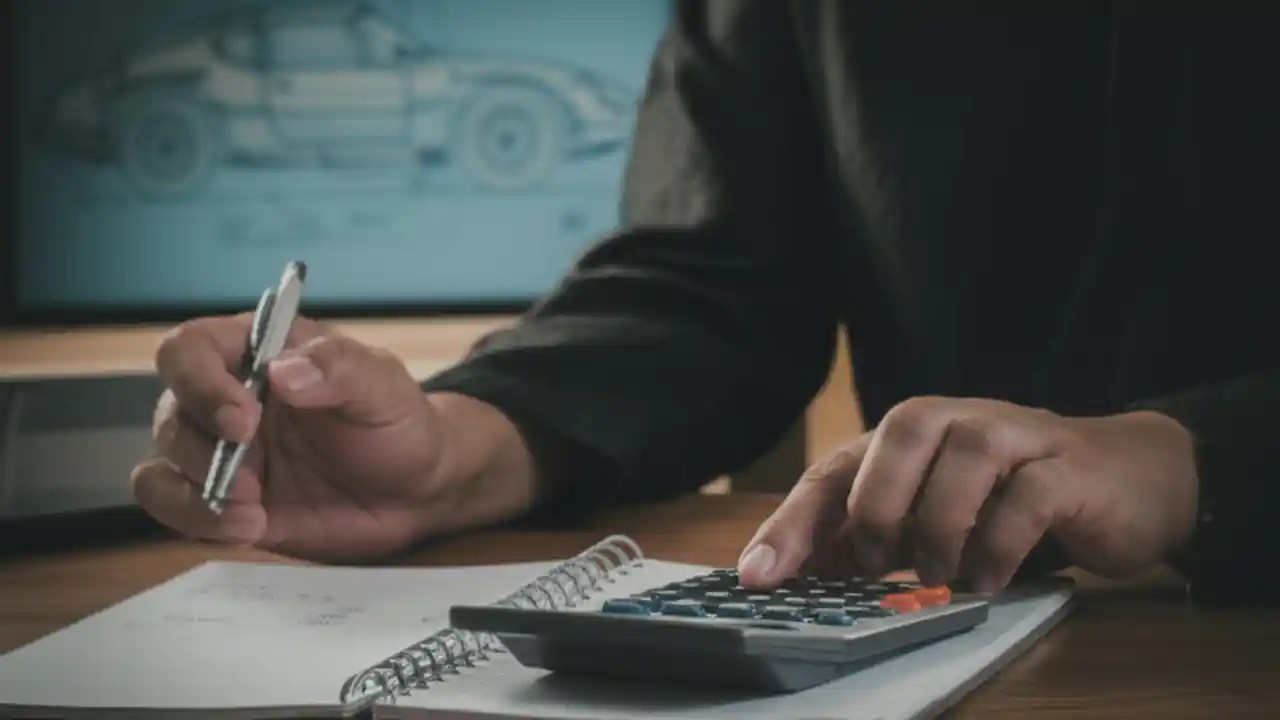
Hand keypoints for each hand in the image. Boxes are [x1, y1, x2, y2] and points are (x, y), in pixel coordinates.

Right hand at [130, 314, 536, 560]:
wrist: (418, 492)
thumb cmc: (399, 424)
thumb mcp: (385, 386)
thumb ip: (341, 368)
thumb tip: (284, 372)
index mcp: (259, 353)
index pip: (190, 348)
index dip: (199, 379)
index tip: (241, 417)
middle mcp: (227, 399)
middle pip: (171, 410)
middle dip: (201, 447)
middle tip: (252, 478)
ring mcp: (222, 453)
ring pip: (163, 463)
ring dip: (195, 491)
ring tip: (252, 511)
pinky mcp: (225, 502)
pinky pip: (174, 507)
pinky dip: (197, 519)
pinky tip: (249, 527)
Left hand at [737, 397, 1198, 592]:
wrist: (1131, 479)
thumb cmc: (1013, 496)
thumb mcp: (934, 514)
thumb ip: (874, 535)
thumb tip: (802, 572)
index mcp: (913, 434)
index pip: (838, 468)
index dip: (795, 520)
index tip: (760, 573)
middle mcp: (960, 420)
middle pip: (902, 430)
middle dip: (877, 505)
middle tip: (878, 564)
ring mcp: (1019, 437)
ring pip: (969, 455)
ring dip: (942, 525)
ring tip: (939, 575)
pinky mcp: (1069, 470)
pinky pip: (1029, 496)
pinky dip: (1000, 544)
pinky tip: (988, 578)